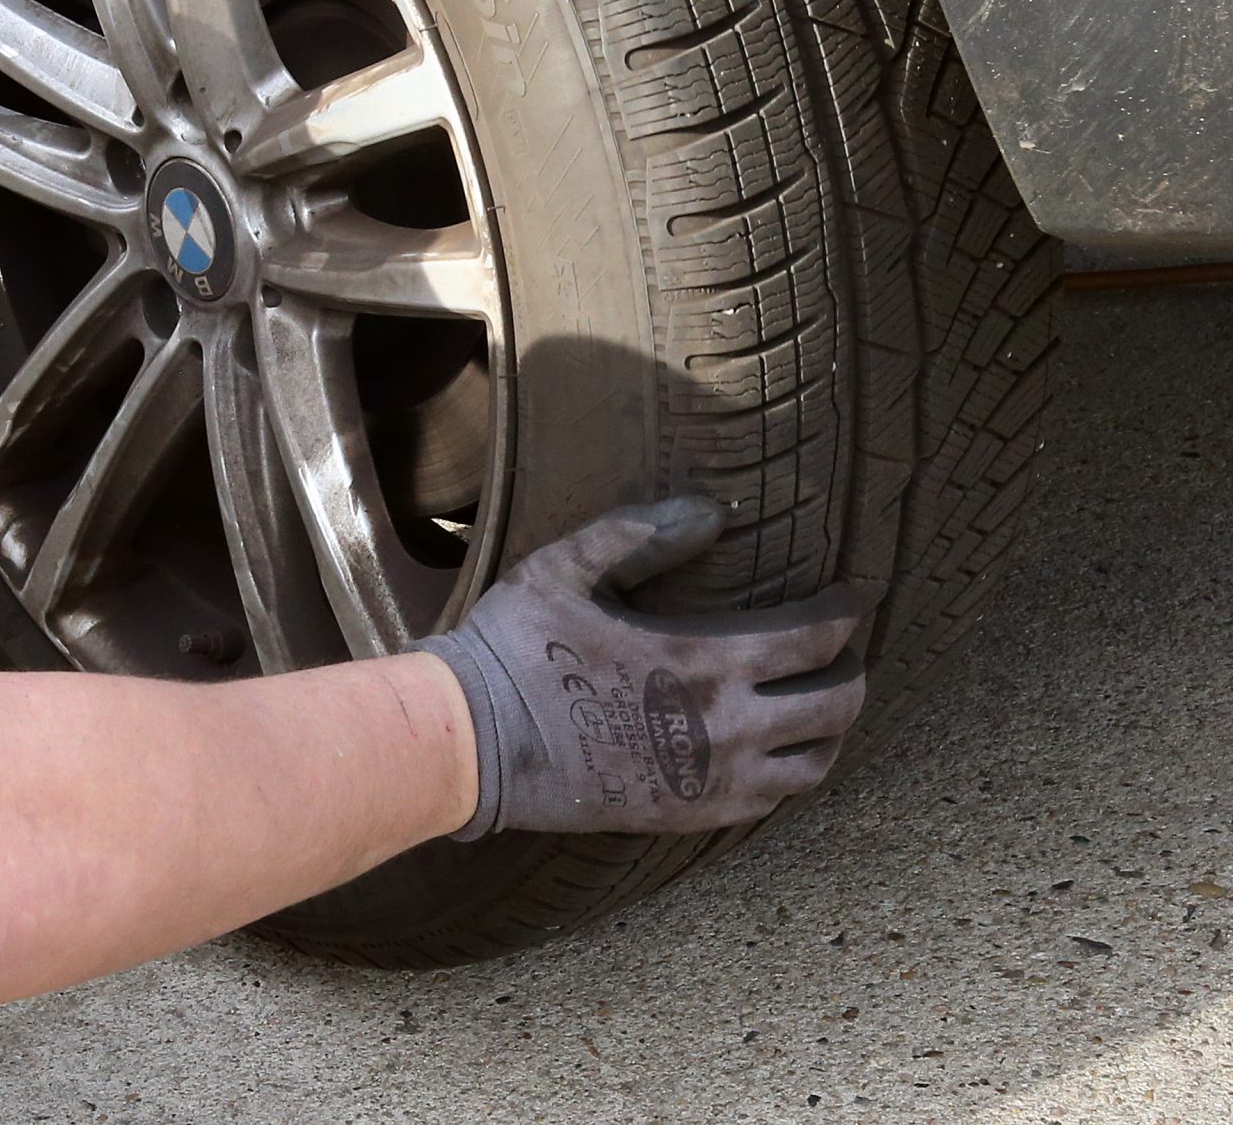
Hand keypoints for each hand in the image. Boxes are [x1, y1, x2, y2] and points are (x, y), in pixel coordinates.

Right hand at [414, 497, 871, 838]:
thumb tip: (715, 511)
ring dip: (832, 728)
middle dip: (853, 669)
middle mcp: (726, 725)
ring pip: (816, 762)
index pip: (814, 637)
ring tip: (820, 701)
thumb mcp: (564, 567)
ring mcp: (712, 779)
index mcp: (703, 658)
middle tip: (844, 647)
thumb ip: (640, 533)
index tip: (852, 596)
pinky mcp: (689, 813)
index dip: (846, 612)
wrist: (473, 743)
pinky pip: (772, 801)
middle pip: (836, 703)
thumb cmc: (516, 647)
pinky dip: (791, 770)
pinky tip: (775, 748)